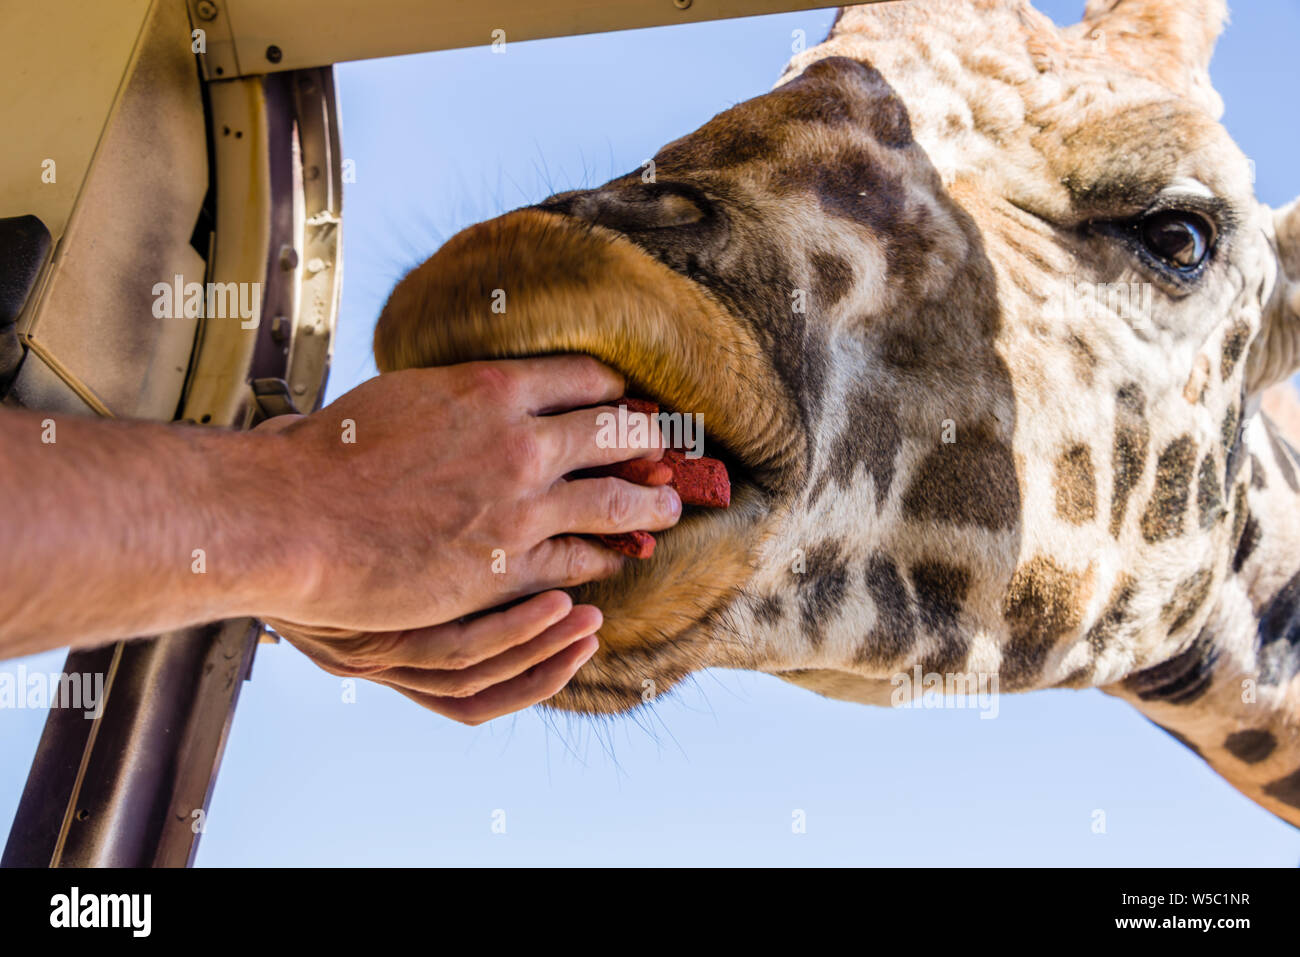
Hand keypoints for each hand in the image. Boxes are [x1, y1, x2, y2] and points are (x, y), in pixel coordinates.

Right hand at [247, 355, 678, 720]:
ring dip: (652, 505)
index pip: (589, 379)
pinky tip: (617, 559)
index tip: (630, 404)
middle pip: (620, 433)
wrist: (296, 519)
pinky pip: (582, 560)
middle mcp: (522, 443)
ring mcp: (521, 508)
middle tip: (674, 451)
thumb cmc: (333, 453)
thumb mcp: (410, 392)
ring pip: (618, 502)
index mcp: (495, 387)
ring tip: (670, 509)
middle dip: (653, 442)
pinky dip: (607, 558)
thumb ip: (464, 392)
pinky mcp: (510, 566)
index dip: (618, 393)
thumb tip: (491, 391)